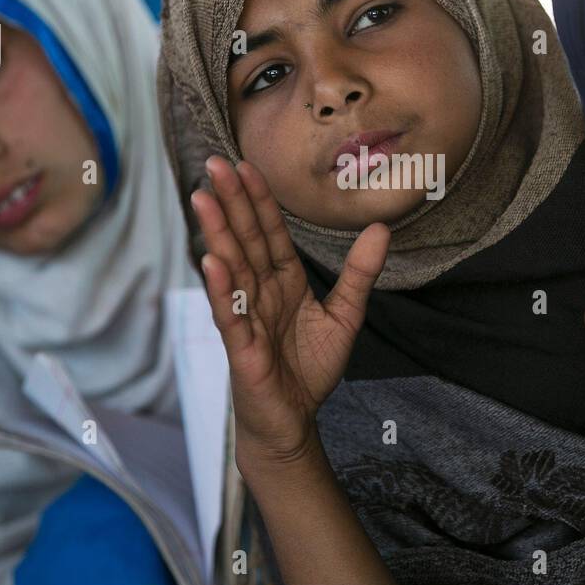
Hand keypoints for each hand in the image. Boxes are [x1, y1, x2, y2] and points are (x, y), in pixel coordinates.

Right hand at [192, 156, 389, 470]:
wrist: (294, 422)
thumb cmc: (309, 369)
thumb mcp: (344, 316)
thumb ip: (359, 274)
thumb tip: (381, 229)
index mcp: (283, 282)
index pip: (269, 232)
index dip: (259, 200)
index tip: (247, 163)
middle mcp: (260, 293)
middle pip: (245, 240)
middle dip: (230, 202)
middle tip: (215, 162)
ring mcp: (247, 318)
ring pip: (231, 269)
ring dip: (217, 234)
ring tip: (203, 198)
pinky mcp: (242, 348)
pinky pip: (230, 314)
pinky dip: (220, 288)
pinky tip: (210, 262)